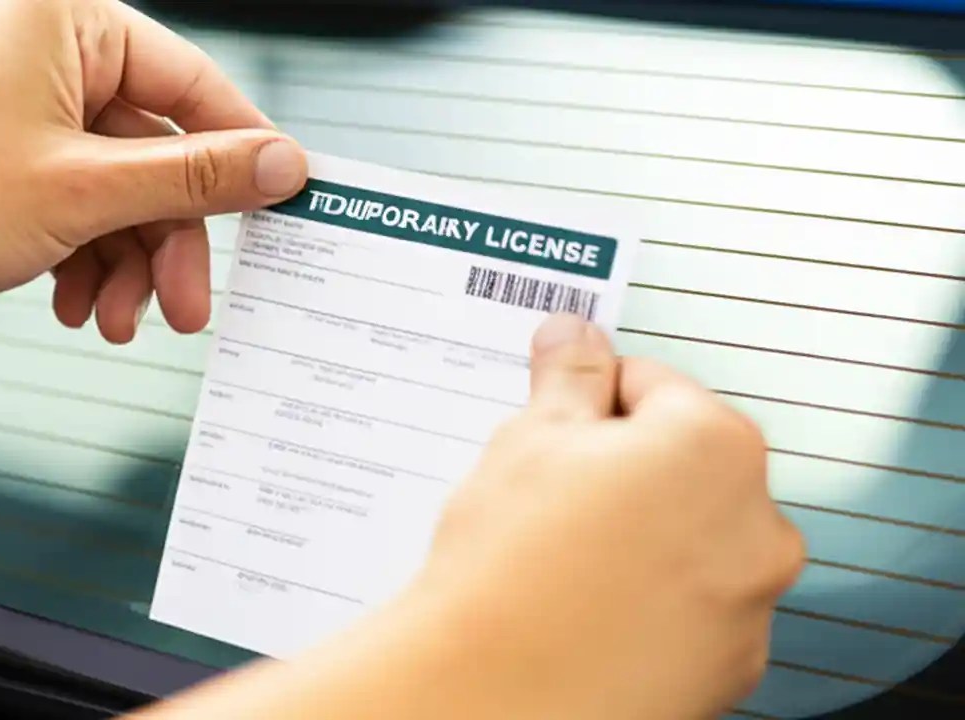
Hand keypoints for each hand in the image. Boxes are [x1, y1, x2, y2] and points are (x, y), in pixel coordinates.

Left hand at [0, 0, 305, 343]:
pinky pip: (71, 208)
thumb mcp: (84, 193)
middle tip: (187, 308)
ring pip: (113, 191)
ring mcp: (14, 112)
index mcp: (66, 23)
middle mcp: (41, 57)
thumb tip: (282, 163)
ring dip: (124, 264)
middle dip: (168, 241)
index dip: (239, 155)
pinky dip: (82, 261)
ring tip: (113, 320)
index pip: (193, 83)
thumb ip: (195, 177)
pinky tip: (74, 305)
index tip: (276, 209)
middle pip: (153, 151)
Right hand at [412, 314, 805, 719]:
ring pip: (693, 539)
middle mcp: (757, 526)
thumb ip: (567, 376)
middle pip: (684, 465)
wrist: (493, 693)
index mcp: (714, 447)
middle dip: (626, 471)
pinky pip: (695, 609)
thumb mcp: (530, 441)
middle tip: (555, 501)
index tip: (559, 431)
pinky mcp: (728, 669)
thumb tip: (574, 335)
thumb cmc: (510, 567)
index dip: (592, 404)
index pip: (653, 387)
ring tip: (567, 562)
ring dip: (645, 538)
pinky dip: (655, 604)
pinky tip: (591, 610)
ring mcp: (749, 606)